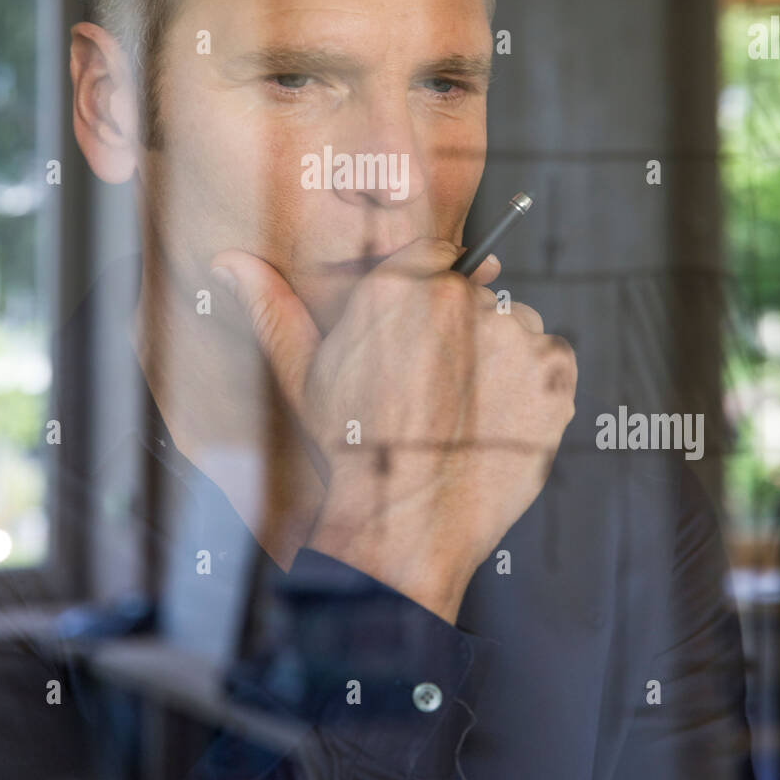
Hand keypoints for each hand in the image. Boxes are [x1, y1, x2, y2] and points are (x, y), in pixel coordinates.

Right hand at [210, 240, 576, 622]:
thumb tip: (225, 260)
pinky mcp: (554, 374)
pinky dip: (537, 386)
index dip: (434, 296)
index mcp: (404, 285)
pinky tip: (498, 419)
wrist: (404, 524)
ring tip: (467, 411)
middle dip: (464, 332)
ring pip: (517, 327)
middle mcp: (463, 298)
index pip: (440, 255)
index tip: (427, 336)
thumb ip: (272, 306)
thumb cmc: (347, 448)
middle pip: (478, 295)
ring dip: (502, 357)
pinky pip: (554, 361)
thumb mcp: (302, 374)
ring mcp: (515, 335)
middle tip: (436, 389)